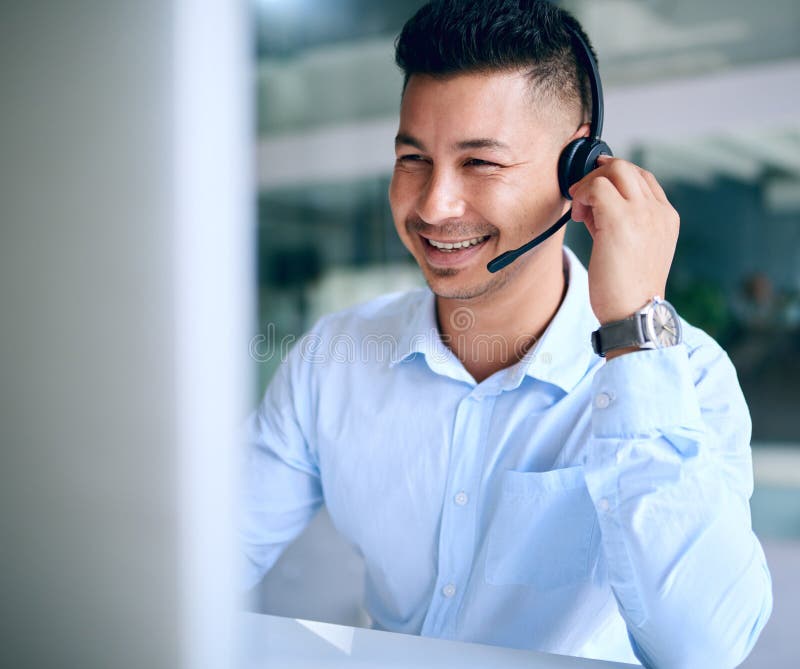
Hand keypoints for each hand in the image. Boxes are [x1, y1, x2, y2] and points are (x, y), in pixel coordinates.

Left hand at [569, 155, 678, 324]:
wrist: (634, 314)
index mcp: (666, 217)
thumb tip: (592, 203)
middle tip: (583, 200)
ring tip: (580, 212)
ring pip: (614, 169)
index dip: (614, 181)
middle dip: (598, 177)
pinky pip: (597, 187)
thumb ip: (618, 221)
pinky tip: (577, 217)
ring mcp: (642, 212)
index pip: (642, 178)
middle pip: (627, 167)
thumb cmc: (628, 289)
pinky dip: (582, 195)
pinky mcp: (620, 220)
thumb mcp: (632, 248)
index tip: (596, 198)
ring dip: (588, 185)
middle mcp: (658, 210)